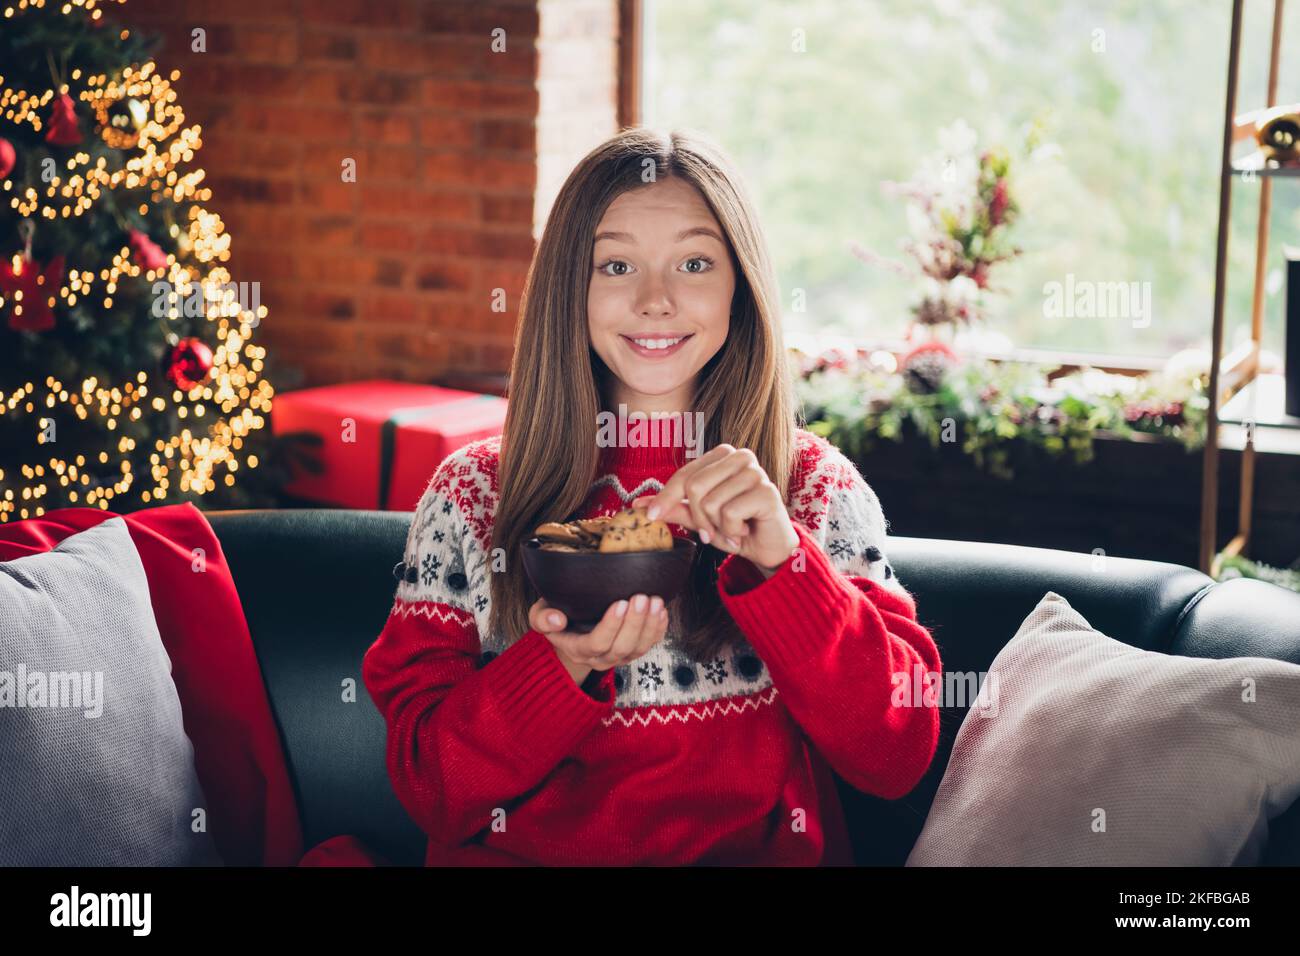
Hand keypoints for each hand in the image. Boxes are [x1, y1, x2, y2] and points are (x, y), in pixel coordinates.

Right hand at [529, 595, 668, 684]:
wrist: (571, 627)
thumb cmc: (557, 615)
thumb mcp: (540, 615)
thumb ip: (542, 618)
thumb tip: (557, 619)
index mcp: (577, 649)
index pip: (596, 644)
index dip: (610, 626)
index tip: (619, 603)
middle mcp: (600, 658)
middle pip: (622, 648)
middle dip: (634, 623)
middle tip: (641, 598)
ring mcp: (619, 656)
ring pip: (639, 648)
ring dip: (650, 625)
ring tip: (655, 601)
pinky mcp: (634, 650)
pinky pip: (650, 644)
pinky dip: (658, 629)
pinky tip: (662, 611)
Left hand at [633, 444, 798, 575]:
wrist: (769, 547)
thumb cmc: (736, 527)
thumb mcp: (700, 518)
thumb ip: (674, 508)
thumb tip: (640, 505)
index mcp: (722, 456)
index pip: (684, 474)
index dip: (665, 497)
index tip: (650, 516)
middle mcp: (740, 457)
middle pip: (695, 486)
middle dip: (699, 518)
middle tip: (711, 533)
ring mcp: (756, 472)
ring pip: (711, 502)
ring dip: (717, 527)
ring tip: (732, 531)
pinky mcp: (767, 491)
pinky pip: (730, 513)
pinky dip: (732, 532)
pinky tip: (744, 531)